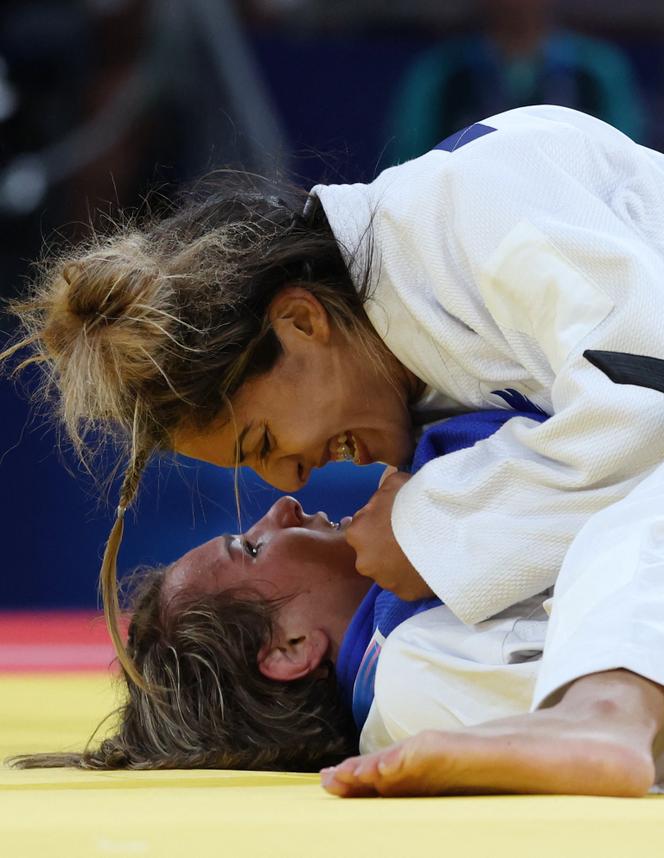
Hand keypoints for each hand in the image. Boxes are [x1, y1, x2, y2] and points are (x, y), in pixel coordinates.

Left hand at [345, 472, 434, 600]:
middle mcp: (364, 561)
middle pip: (374, 550)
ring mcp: (384, 581)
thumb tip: (383, 500)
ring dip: (399, 561)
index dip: (381, 519)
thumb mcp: (395, 484)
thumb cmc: (415, 504)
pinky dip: (414, 575)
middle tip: (410, 534)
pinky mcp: (404, 594)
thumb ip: (382, 493)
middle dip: (387, 544)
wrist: (446, 533)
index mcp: (357, 532)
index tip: (398, 517)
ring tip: (421, 548)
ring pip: (389, 569)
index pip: (363, 525)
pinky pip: (407, 582)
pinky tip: (427, 563)